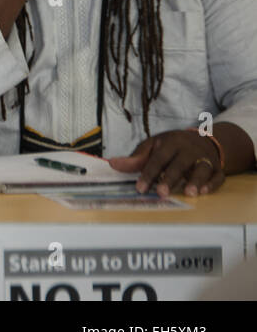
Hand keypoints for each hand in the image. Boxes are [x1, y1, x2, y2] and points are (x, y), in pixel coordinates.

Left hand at [107, 130, 224, 197]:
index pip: (158, 159)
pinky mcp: (218, 169)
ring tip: (190, 193)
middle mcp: (189, 150)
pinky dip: (212, 184)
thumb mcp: (154, 146)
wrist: (203, 138)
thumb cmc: (173, 145)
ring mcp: (205, 159)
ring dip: (196, 180)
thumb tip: (113, 164)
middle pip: (180, 164)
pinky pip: (218, 176)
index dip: (148, 173)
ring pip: (202, 168)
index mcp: (171, 143)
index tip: (139, 188)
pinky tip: (205, 191)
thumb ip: (136, 158)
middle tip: (161, 192)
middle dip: (171, 178)